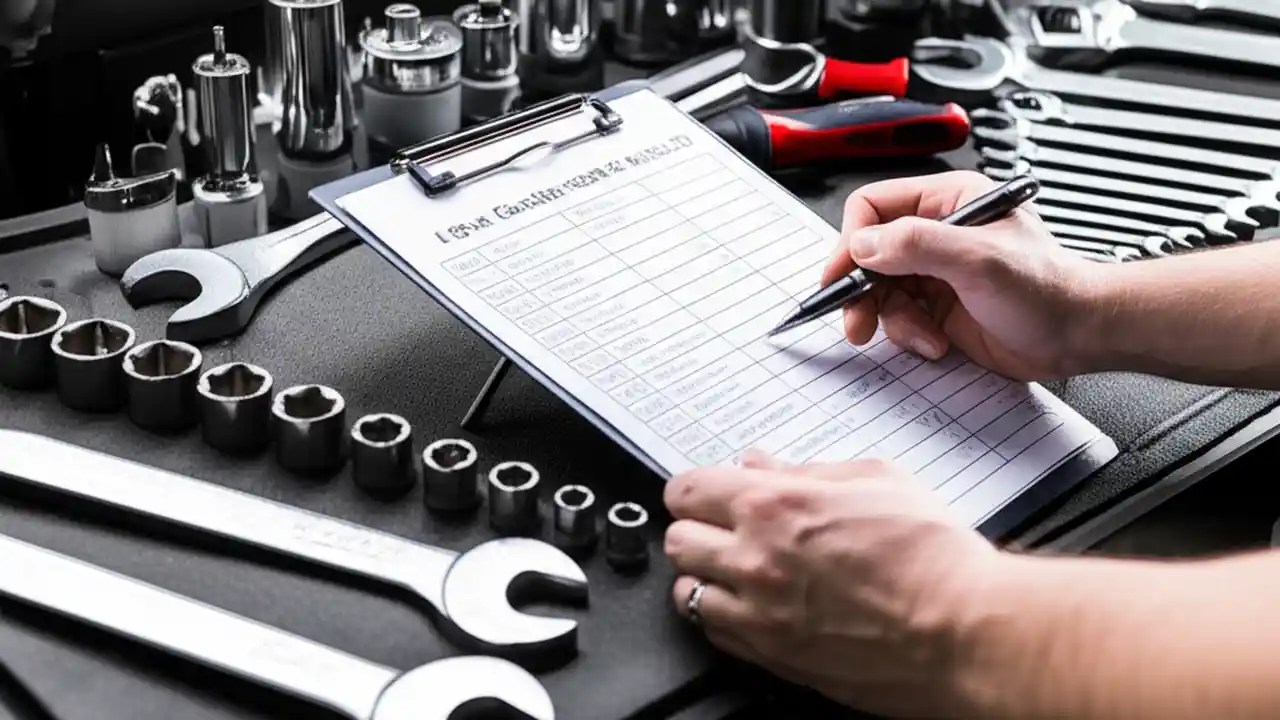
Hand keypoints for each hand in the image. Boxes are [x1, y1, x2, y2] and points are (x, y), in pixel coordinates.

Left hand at [664, 451, 1004, 716]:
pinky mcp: (772, 655)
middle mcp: (755, 558)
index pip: (688, 488)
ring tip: (737, 570)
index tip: (712, 494)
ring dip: (706, 575)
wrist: (966, 631)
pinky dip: (722, 616)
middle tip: (726, 530)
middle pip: (678, 537)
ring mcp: (759, 612)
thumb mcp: (877, 480)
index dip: (700, 489)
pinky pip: (713, 631)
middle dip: (699, 528)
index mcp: (776, 504)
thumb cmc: (935, 556)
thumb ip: (807, 469)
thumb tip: (760, 462)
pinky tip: (752, 605)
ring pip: (686, 588)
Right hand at [827, 171, 1097, 380]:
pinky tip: (937, 343)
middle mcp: (937, 233)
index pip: (874, 208)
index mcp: (948, 201)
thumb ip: (918, 244)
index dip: (851, 242)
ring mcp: (935, 272)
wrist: (1079, 336)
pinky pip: (899, 319)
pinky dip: (909, 336)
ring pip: (879, 292)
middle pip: (868, 255)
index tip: (842, 276)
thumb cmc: (1049, 289)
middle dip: (861, 291)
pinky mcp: (938, 308)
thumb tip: (864, 244)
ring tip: (921, 337)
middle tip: (856, 322)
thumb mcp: (980, 260)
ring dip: (892, 321)